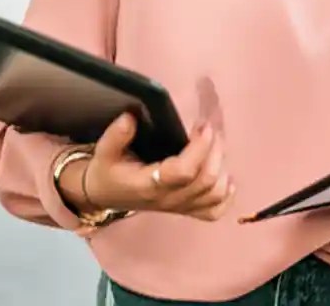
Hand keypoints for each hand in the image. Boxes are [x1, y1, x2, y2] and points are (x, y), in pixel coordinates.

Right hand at [63, 113, 234, 220]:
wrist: (103, 195)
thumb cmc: (107, 171)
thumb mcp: (104, 152)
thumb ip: (116, 135)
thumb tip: (131, 116)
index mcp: (149, 185)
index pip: (183, 172)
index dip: (199, 148)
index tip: (203, 126)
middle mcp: (168, 200)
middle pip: (205, 181)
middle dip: (215, 151)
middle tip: (209, 129)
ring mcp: (179, 208)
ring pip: (214, 195)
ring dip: (222, 168)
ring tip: (215, 146)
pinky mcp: (186, 211)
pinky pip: (214, 211)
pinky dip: (226, 195)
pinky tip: (224, 176)